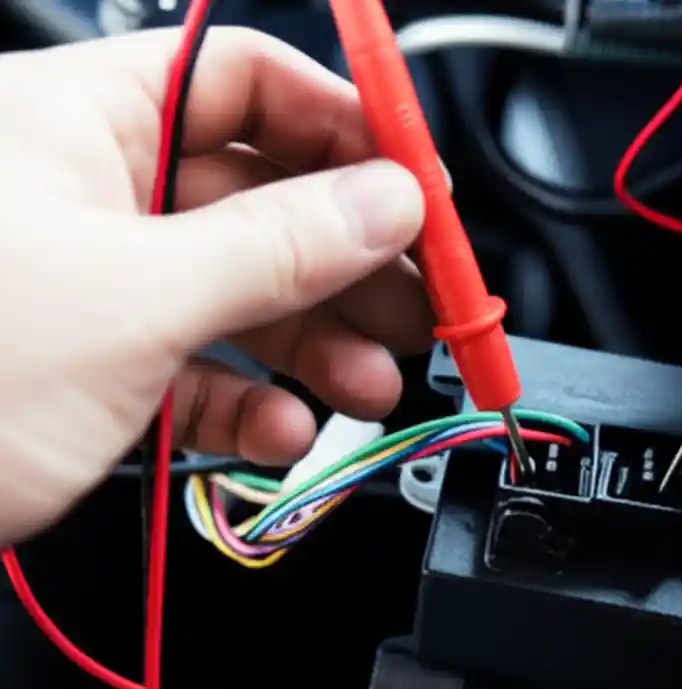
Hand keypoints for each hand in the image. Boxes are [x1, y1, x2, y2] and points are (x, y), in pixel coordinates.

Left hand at [0, 29, 429, 543]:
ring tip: (371, 384)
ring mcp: (91, 282)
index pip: (243, 81)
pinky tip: (284, 429)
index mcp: (75, 123)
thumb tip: (387, 201)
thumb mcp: (134, 300)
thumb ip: (278, 244)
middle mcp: (85, 191)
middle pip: (259, 195)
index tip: (419, 183)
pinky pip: (197, 365)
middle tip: (421, 300)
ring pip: (239, 289)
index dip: (344, 125)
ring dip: (318, 342)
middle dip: (348, 257)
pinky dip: (250, 400)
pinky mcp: (92, 364)